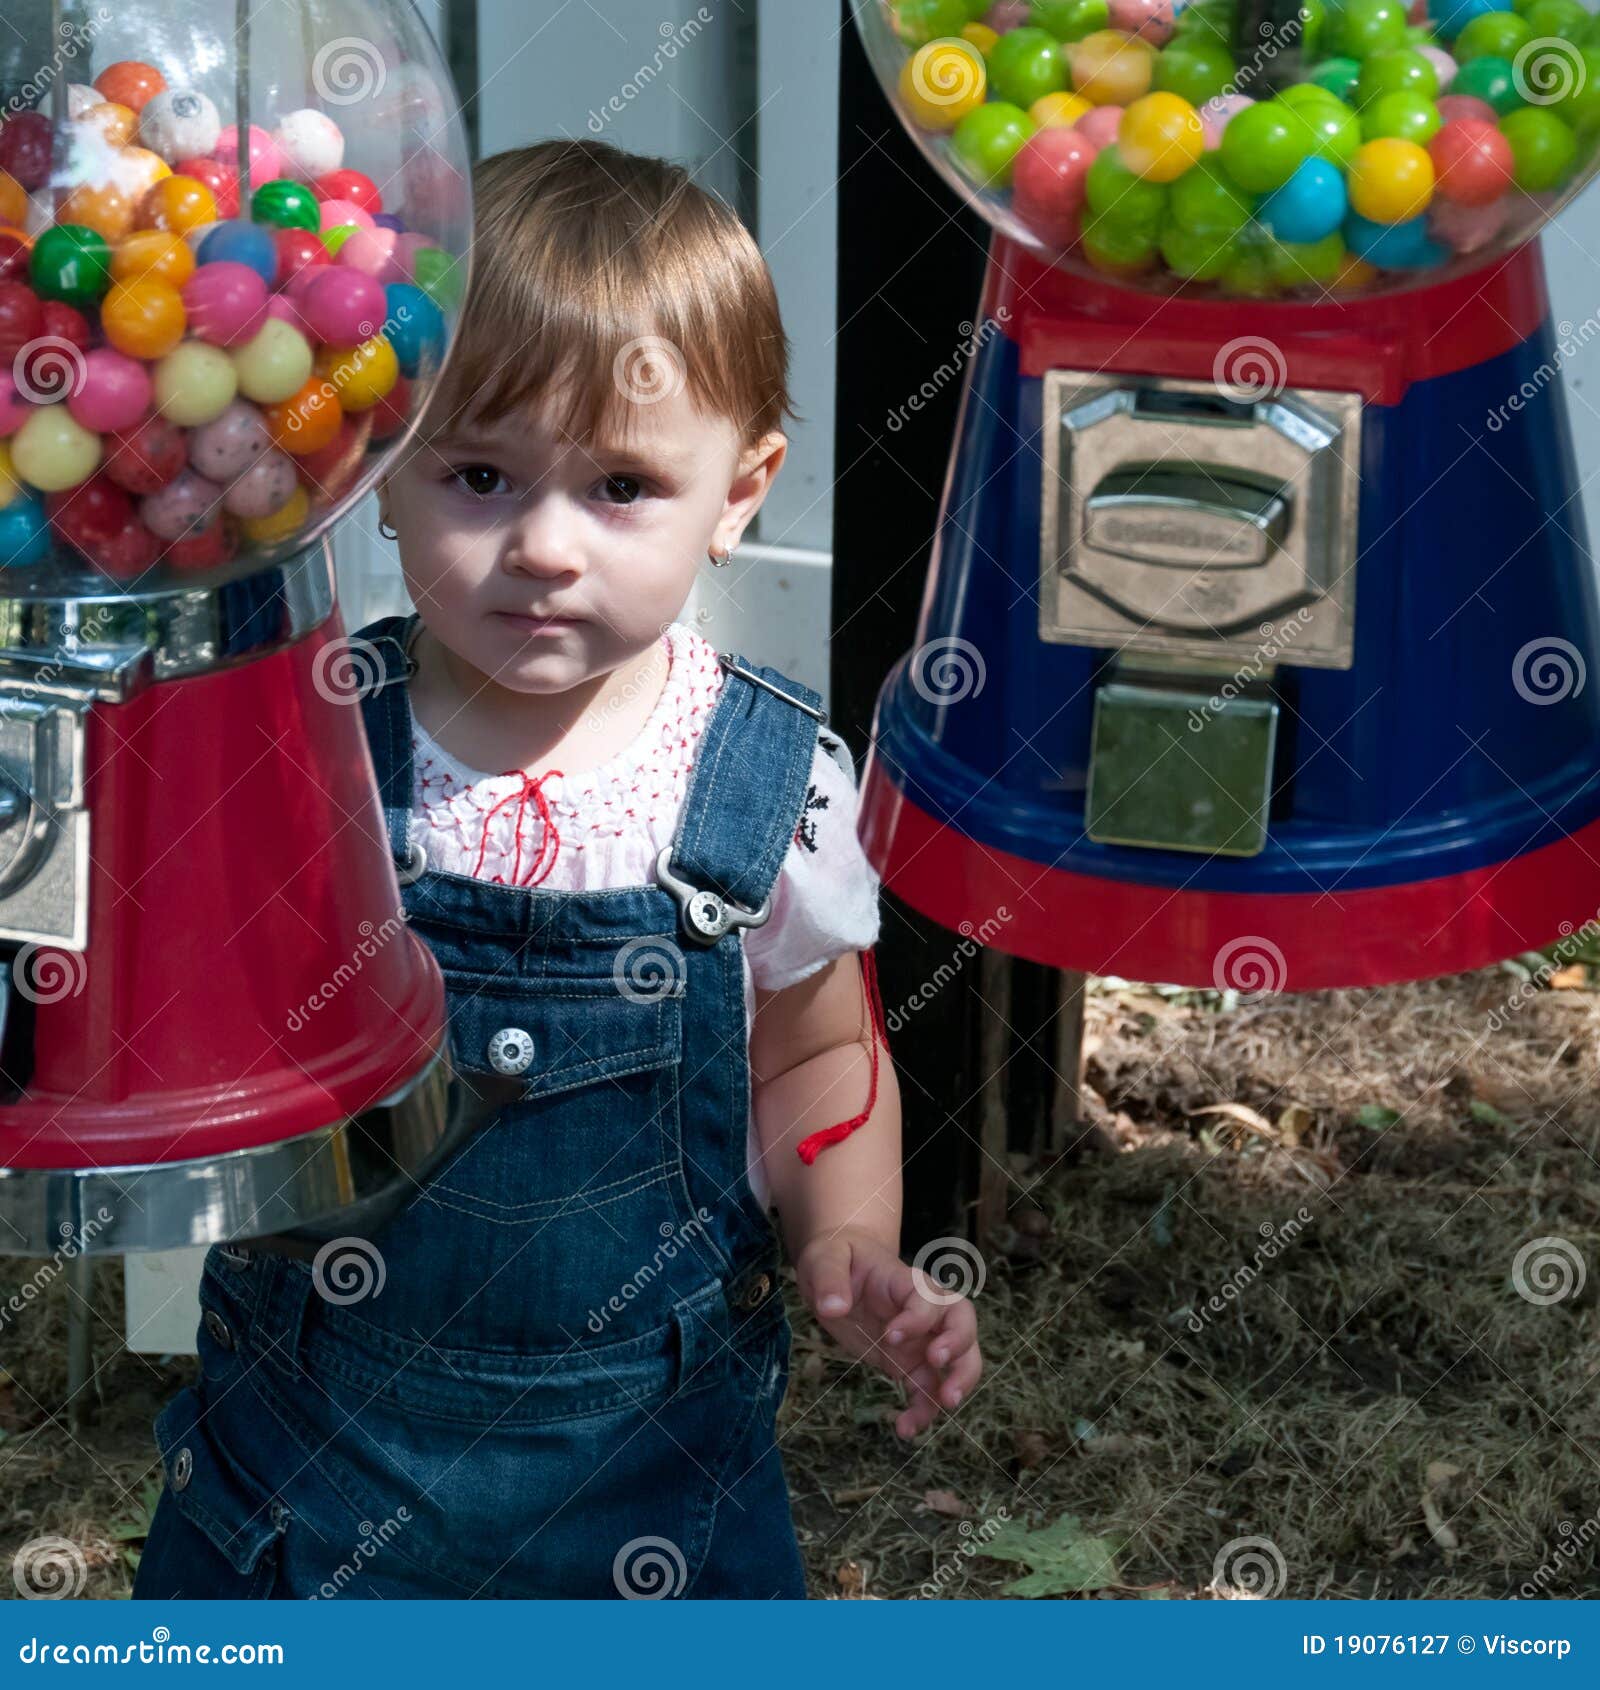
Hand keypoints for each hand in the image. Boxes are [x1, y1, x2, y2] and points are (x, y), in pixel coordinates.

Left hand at [794, 1228, 981, 1438]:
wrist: (840, 1271)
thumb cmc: (836, 1257)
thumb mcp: (824, 1258)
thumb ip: (829, 1279)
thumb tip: (833, 1307)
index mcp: (905, 1280)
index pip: (928, 1297)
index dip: (918, 1318)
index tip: (891, 1335)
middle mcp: (924, 1309)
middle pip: (963, 1322)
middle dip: (960, 1345)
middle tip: (938, 1364)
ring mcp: (922, 1338)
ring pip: (961, 1359)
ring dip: (960, 1382)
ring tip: (944, 1405)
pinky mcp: (911, 1363)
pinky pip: (929, 1389)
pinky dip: (924, 1411)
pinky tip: (905, 1429)